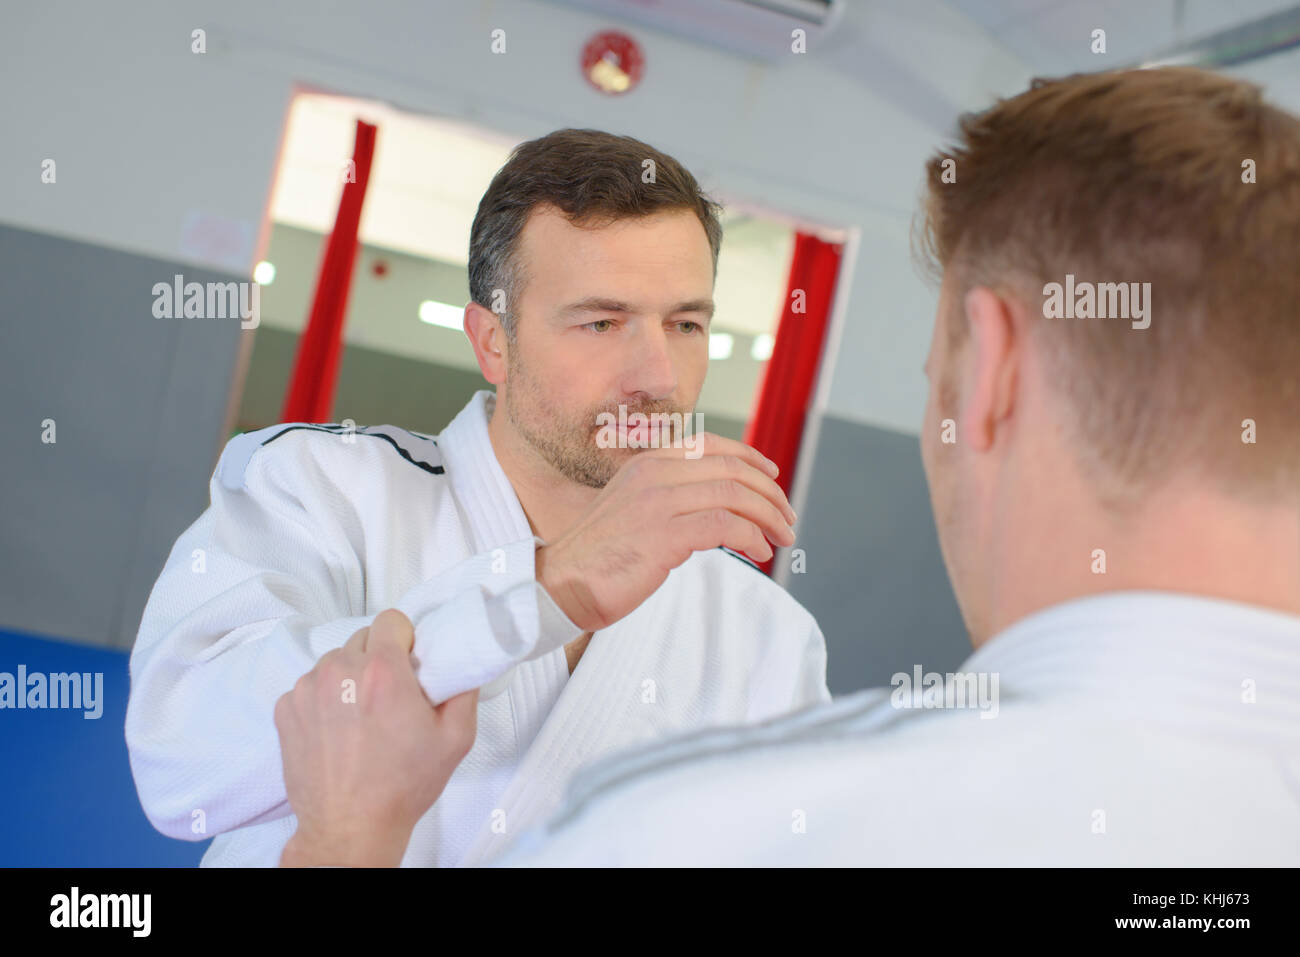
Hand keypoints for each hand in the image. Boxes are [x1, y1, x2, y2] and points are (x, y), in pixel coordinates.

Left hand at [275, 609, 478, 866]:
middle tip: (390, 697)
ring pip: (335, 661)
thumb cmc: (399, 788)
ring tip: (361, 717)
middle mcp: (340, 673)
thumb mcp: (456, 739)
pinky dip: (324, 699)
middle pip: (363, 639)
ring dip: (349, 678)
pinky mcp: (286, 709)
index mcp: (382, 673)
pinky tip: (338, 729)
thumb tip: (461, 665)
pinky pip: (310, 685)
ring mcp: (307, 690)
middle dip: (379, 660)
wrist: (350, 827)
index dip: (405, 640)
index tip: (409, 663)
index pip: (391, 620)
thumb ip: (464, 691)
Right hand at [536, 433, 795, 631]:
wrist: (558, 585)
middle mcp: (653, 473)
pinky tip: (757, 552)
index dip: (751, 458)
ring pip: (734, 494)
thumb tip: (717, 510)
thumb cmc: (597, 558)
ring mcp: (657, 502)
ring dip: (767, 516)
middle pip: (731, 469)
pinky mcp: (662, 535)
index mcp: (646, 463)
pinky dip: (750, 537)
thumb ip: (668, 500)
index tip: (774, 477)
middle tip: (787, 519)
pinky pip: (724, 526)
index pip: (711, 446)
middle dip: (769, 493)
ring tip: (781, 538)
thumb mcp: (633, 512)